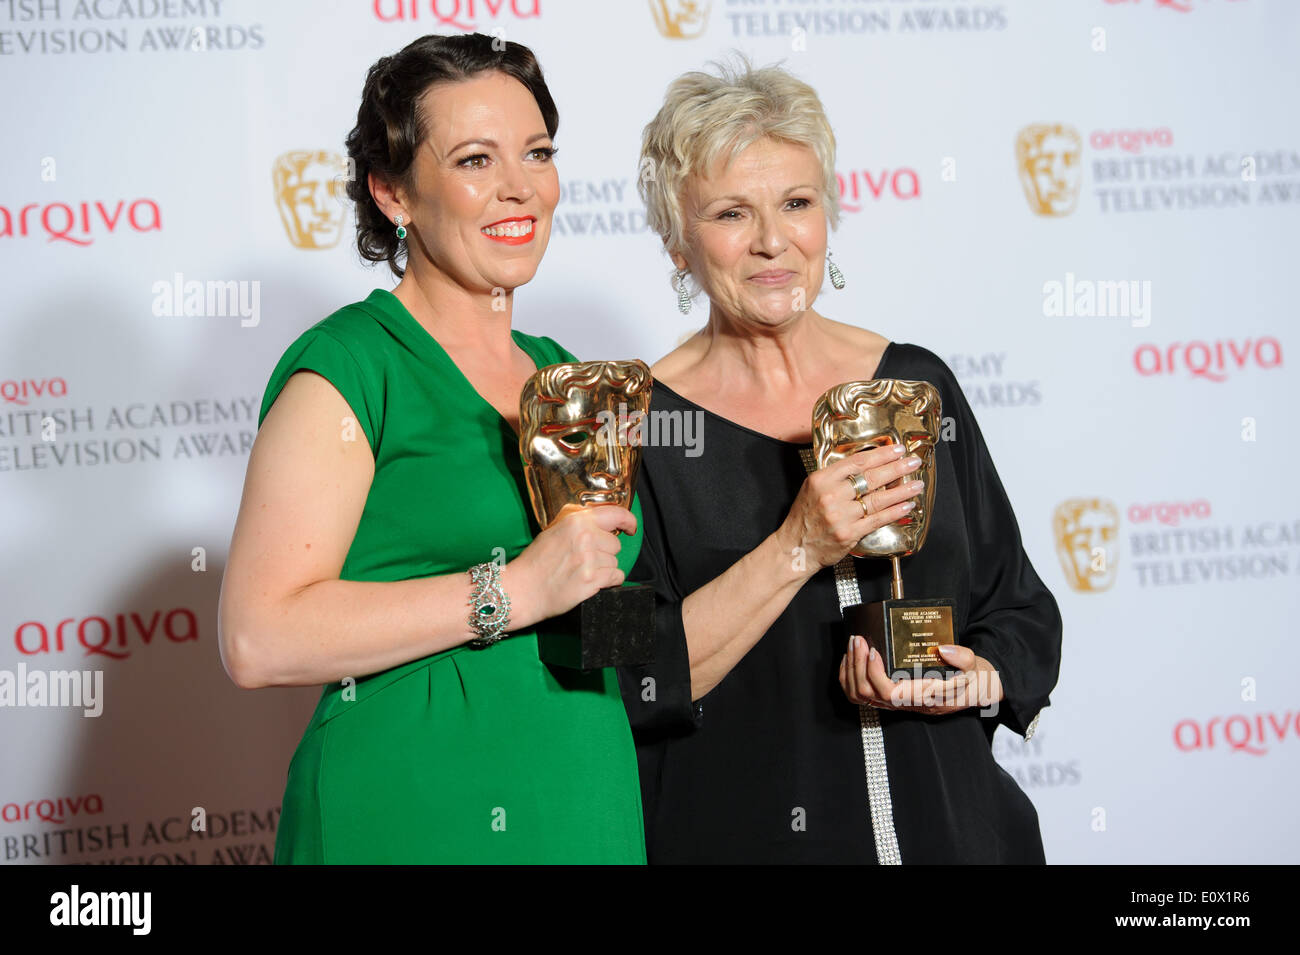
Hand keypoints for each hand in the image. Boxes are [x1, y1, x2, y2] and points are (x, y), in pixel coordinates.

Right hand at [502, 505, 636, 629]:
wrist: (522, 589)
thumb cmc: (536, 561)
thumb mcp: (554, 528)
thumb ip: (577, 518)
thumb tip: (603, 516)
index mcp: (576, 521)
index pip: (616, 514)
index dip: (628, 521)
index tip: (630, 528)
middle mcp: (585, 537)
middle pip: (615, 544)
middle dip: (604, 552)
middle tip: (582, 559)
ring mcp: (588, 559)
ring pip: (615, 561)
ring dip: (604, 568)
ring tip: (581, 571)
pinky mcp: (591, 580)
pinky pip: (617, 577)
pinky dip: (608, 581)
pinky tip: (591, 581)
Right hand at [775, 445, 924, 573]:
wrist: (795, 548)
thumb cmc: (805, 518)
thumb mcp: (812, 489)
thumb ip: (836, 477)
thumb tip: (868, 467)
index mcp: (821, 480)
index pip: (857, 462)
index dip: (880, 454)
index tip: (896, 450)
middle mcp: (831, 495)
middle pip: (871, 478)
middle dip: (897, 468)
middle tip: (913, 462)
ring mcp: (841, 515)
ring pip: (878, 499)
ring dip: (901, 490)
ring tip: (916, 484)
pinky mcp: (849, 533)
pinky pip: (877, 519)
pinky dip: (895, 512)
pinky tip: (906, 505)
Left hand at [838, 637, 1003, 714]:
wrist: (978, 690)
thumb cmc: (975, 678)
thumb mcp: (977, 666)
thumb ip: (964, 658)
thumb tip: (943, 649)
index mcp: (926, 697)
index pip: (890, 693)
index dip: (875, 673)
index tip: (873, 650)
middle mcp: (909, 704)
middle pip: (869, 695)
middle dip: (857, 666)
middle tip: (858, 640)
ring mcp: (900, 704)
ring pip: (861, 697)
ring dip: (851, 671)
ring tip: (853, 646)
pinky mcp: (894, 699)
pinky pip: (863, 695)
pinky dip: (852, 677)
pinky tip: (853, 658)